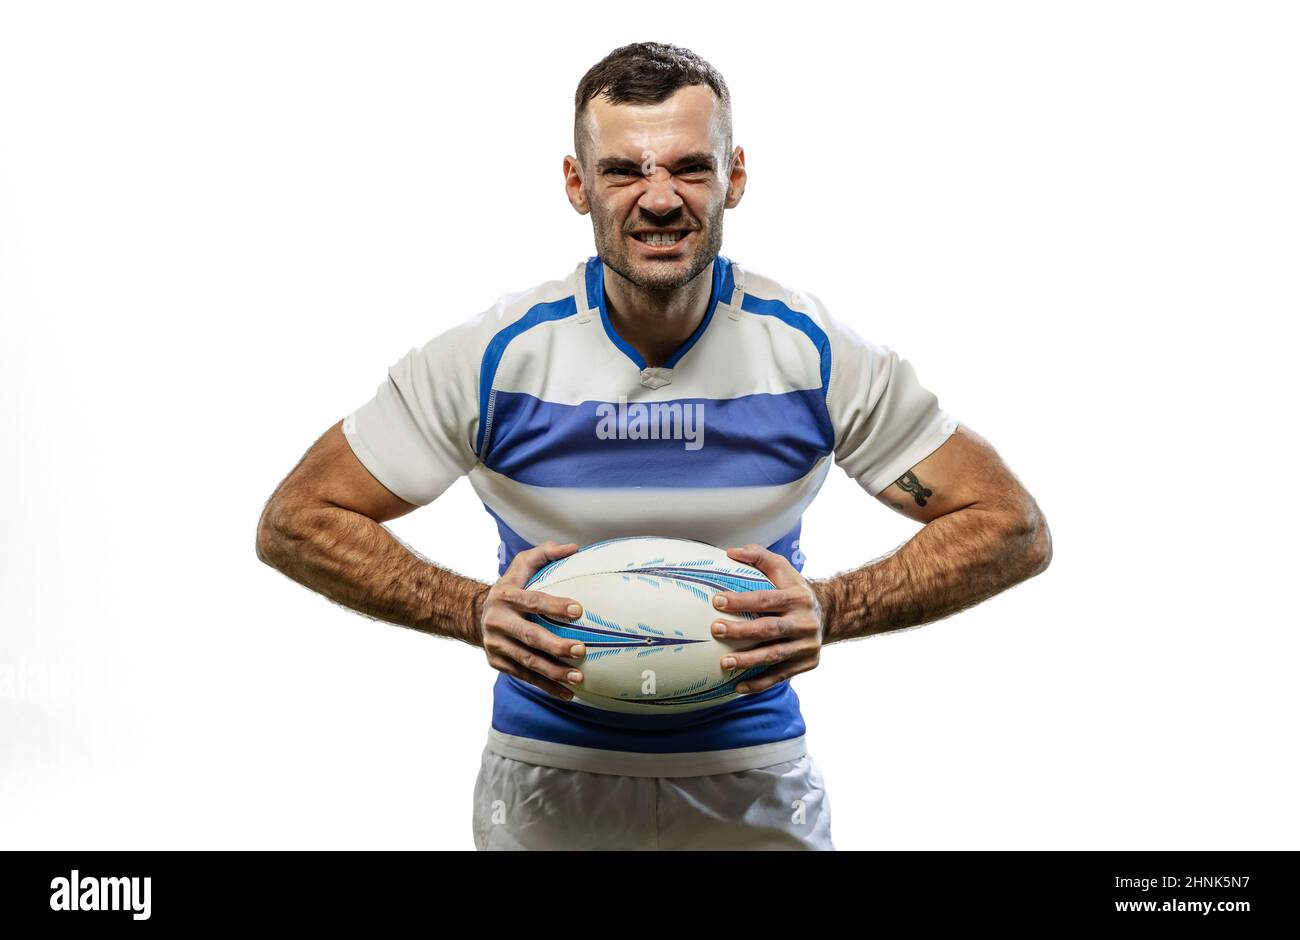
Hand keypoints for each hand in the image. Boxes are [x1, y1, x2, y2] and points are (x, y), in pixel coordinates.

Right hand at [476, 540, 586, 701]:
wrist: (475, 615)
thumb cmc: (510, 587)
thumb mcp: (521, 565)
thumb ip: (546, 553)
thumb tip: (574, 549)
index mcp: (506, 596)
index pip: (532, 601)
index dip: (554, 606)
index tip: (578, 611)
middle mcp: (498, 622)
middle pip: (529, 637)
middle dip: (556, 646)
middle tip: (582, 651)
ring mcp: (496, 645)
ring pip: (528, 662)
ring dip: (554, 672)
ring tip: (579, 677)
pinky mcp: (498, 663)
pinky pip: (525, 677)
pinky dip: (547, 686)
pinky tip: (569, 693)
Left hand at [710, 543, 823, 694]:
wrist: (828, 614)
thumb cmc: (793, 589)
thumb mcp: (782, 568)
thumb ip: (758, 556)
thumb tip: (730, 552)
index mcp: (798, 597)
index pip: (765, 599)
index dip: (740, 600)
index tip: (716, 601)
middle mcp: (805, 622)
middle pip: (770, 629)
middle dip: (741, 631)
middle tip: (715, 630)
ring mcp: (808, 645)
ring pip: (775, 656)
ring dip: (748, 661)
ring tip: (724, 663)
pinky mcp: (808, 663)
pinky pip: (781, 676)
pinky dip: (759, 683)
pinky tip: (738, 686)